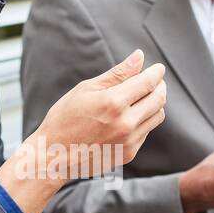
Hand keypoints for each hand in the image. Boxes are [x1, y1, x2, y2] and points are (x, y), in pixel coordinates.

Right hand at [29, 49, 166, 179]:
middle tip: (153, 81)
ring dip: (154, 103)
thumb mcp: (87, 89)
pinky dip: (143, 120)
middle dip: (159, 86)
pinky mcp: (129, 153)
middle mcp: (125, 123)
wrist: (54, 155)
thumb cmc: (65, 118)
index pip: (148, 82)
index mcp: (114, 102)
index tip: (158, 68)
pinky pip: (146, 131)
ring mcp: (129, 140)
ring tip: (141, 98)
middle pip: (159, 99)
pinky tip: (128, 117)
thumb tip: (139, 57)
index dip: (156, 72)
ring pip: (157, 116)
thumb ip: (117, 73)